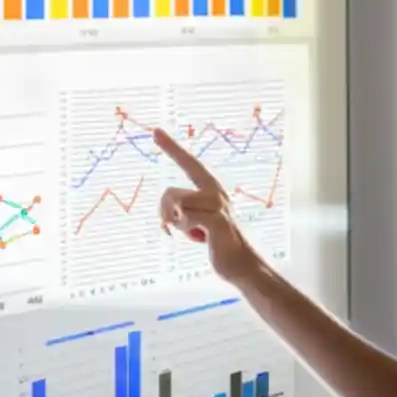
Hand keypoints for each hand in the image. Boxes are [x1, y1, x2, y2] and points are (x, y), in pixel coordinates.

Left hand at [153, 128, 262, 284]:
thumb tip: (165, 214)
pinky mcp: (217, 220)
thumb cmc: (218, 244)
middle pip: (169, 194)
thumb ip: (183, 210)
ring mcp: (217, 205)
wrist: (241, 265)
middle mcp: (215, 192)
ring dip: (180, 228)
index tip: (155, 130)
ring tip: (199, 235)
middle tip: (182, 230)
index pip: (188, 163)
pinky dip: (186, 232)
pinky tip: (202, 240)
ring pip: (174, 207)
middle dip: (166, 215)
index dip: (172, 147)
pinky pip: (184, 218)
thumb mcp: (196, 222)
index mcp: (211, 188)